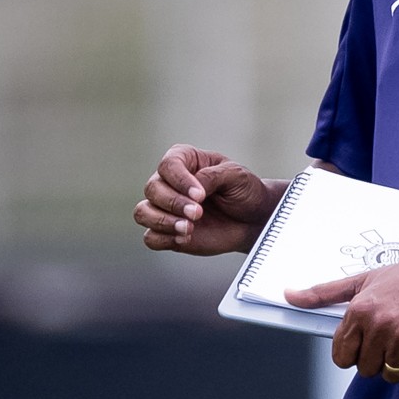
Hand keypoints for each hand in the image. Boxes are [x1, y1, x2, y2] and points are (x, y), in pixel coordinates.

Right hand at [135, 145, 280, 255]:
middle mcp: (170, 183)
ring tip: (189, 228)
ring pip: (143, 212)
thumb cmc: (245, 192)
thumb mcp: (236, 176)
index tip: (200, 195)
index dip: (180, 181)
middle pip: (152, 189)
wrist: (255, 220)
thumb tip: (192, 187)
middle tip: (198, 213)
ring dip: (163, 221)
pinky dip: (163, 238)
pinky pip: (150, 237)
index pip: (168, 166)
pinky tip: (184, 238)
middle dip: (174, 203)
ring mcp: (166, 208)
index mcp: (184, 161)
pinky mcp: (168, 231)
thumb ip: (212, 176)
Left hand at [290, 252, 398, 383]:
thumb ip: (325, 292)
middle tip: (394, 338)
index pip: (342, 356)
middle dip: (379, 359)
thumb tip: (289, 295)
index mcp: (360, 311)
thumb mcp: (365, 279)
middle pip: (366, 369)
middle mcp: (380, 325)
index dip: (354, 353)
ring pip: (391, 374)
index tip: (368, 343)